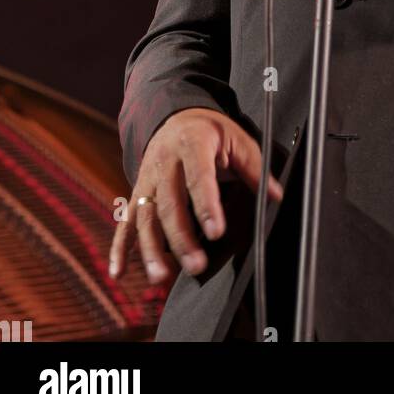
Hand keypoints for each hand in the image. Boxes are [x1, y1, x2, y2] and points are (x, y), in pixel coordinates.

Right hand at [108, 107, 282, 282]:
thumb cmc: (212, 131)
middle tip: (197, 266)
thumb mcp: (237, 138)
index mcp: (192, 144)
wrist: (176, 116)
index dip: (206, 205)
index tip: (216, 232)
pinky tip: (118, 273)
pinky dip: (119, 248)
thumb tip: (276, 196)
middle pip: (168, 203)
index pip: (198, 176)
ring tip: (160, 277)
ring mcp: (147, 179)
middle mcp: (164, 162)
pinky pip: (125, 222)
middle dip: (181, 237)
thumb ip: (255, 168)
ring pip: (144, 217)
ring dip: (150, 249)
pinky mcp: (137, 194)